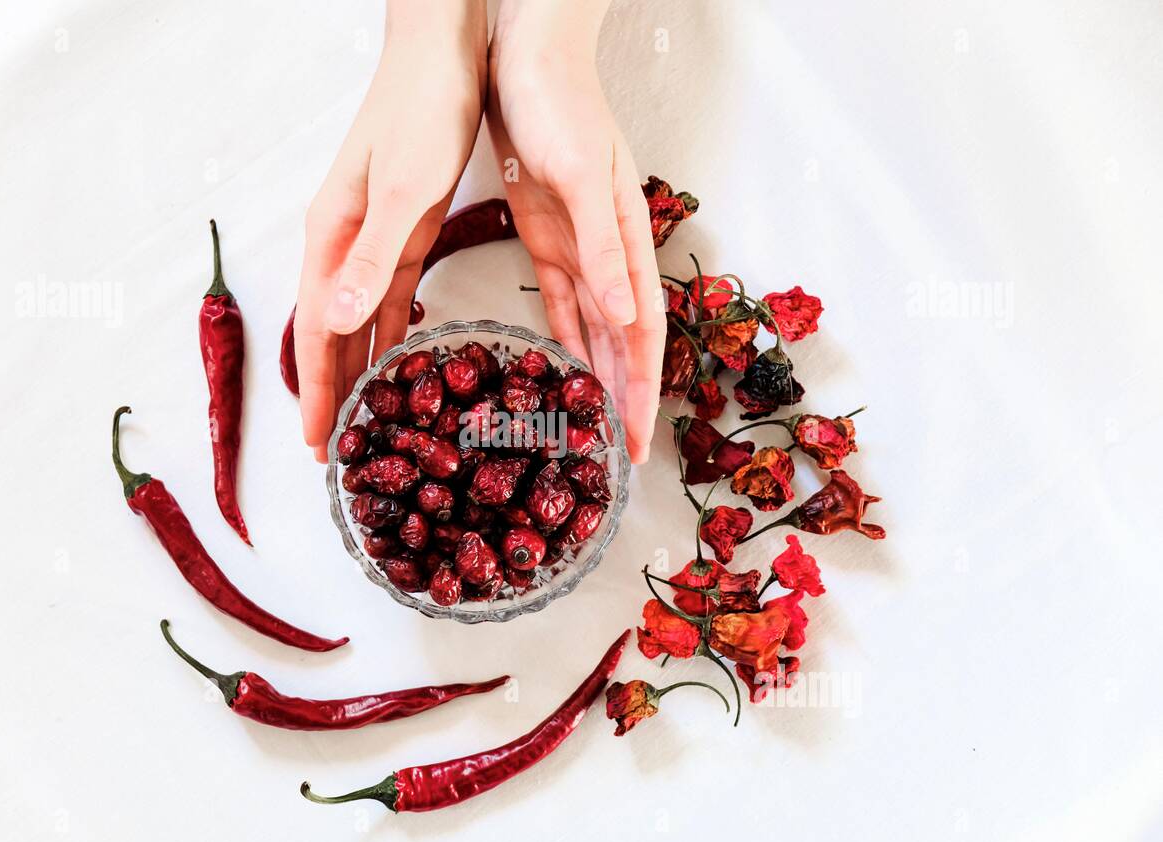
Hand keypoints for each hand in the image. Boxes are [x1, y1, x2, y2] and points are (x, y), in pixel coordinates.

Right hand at [294, 1, 486, 462]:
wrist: (443, 51)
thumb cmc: (420, 110)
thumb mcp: (401, 189)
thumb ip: (371, 257)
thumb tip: (340, 319)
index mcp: (333, 237)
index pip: (317, 330)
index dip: (316, 389)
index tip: (318, 442)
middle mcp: (344, 244)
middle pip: (330, 333)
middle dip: (329, 391)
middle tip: (337, 449)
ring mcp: (372, 238)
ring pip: (358, 320)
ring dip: (358, 369)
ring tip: (363, 418)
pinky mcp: (403, 229)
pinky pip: (390, 296)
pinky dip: (389, 333)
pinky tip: (400, 359)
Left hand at [487, 0, 663, 463]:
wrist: (527, 55)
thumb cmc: (559, 104)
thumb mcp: (581, 176)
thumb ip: (605, 248)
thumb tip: (627, 317)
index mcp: (625, 243)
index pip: (643, 336)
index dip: (645, 394)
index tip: (640, 446)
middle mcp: (610, 255)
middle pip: (624, 344)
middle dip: (626, 401)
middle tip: (620, 457)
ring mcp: (579, 248)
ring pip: (595, 331)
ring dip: (597, 378)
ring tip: (593, 427)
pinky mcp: (547, 236)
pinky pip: (561, 302)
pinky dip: (565, 338)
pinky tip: (560, 368)